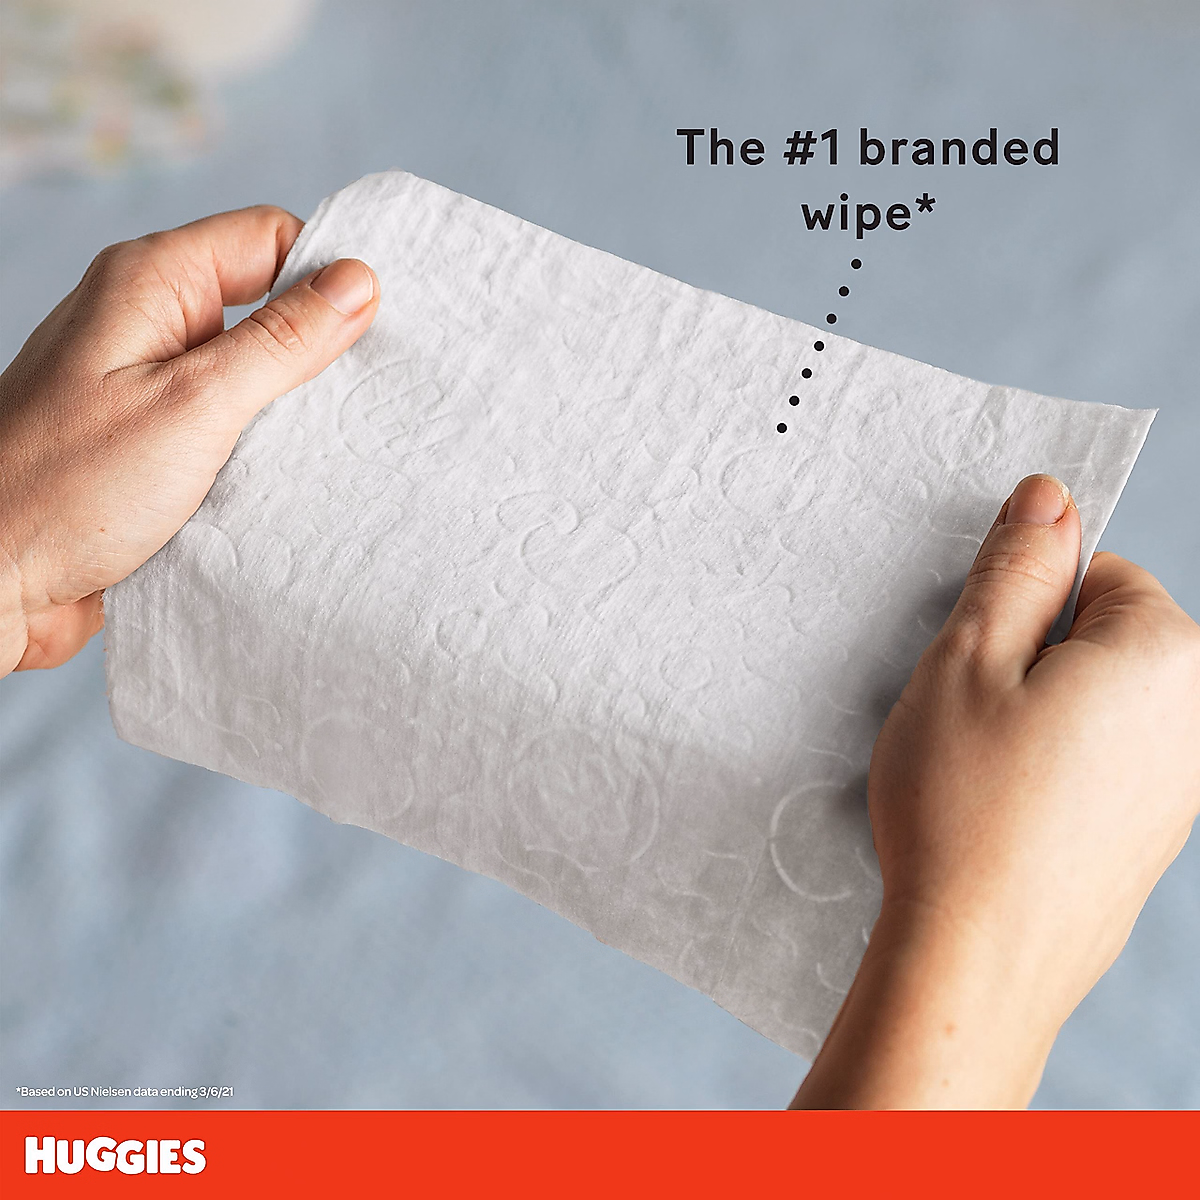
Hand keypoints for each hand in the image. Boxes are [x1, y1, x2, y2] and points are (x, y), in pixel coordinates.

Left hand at [0, 207, 379, 674]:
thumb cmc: (67, 489)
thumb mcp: (195, 405)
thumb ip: (280, 341)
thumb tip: (356, 282)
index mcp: (151, 284)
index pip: (268, 239)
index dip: (328, 274)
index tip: (381, 330)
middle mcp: (148, 322)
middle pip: (265, 304)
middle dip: (320, 348)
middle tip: (372, 394)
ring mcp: (149, 384)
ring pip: (252, 372)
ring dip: (294, 408)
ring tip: (339, 444)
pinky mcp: (155, 442)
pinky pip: (229, 426)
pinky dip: (264, 449)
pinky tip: (294, 480)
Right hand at [793, 473, 1199, 1108]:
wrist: (977, 961)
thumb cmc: (964, 806)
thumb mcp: (968, 658)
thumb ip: (1016, 568)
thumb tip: (1050, 495)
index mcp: (1165, 655)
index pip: (1098, 573)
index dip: (1022, 606)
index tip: (976, 658)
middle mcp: (1195, 719)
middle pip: (1101, 639)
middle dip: (1030, 659)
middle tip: (968, 716)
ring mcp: (1180, 787)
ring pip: (1094, 704)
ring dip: (1034, 716)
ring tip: (978, 769)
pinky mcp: (1150, 839)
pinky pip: (1098, 764)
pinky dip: (1048, 770)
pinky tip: (1000, 812)